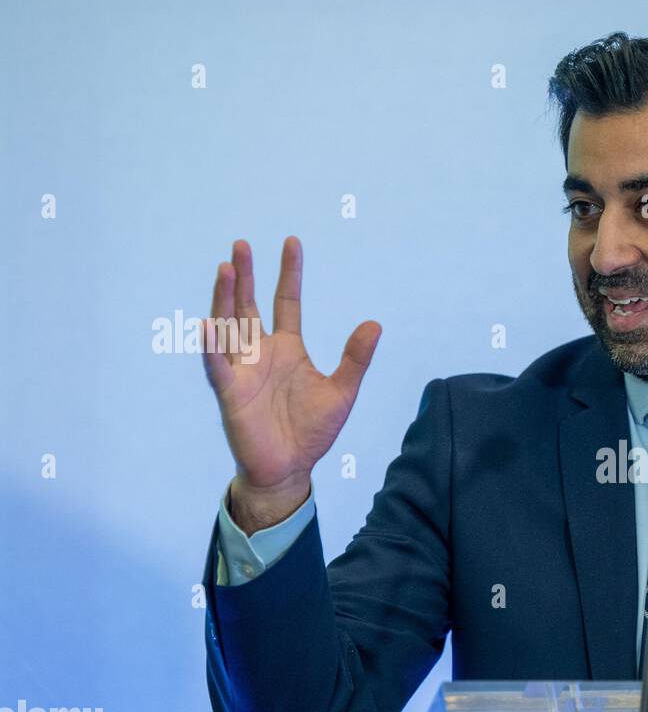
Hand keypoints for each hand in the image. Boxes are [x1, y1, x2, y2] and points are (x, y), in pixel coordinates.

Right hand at [202, 236, 380, 532]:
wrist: (290, 468)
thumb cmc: (311, 431)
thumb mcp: (342, 392)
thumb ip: (355, 359)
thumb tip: (375, 324)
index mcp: (288, 349)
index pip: (287, 302)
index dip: (289, 274)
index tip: (291, 243)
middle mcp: (261, 352)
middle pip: (250, 305)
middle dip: (246, 275)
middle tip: (241, 243)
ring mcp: (242, 369)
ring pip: (229, 326)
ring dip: (225, 298)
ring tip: (226, 268)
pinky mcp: (230, 392)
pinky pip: (217, 365)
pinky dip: (213, 347)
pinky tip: (209, 324)